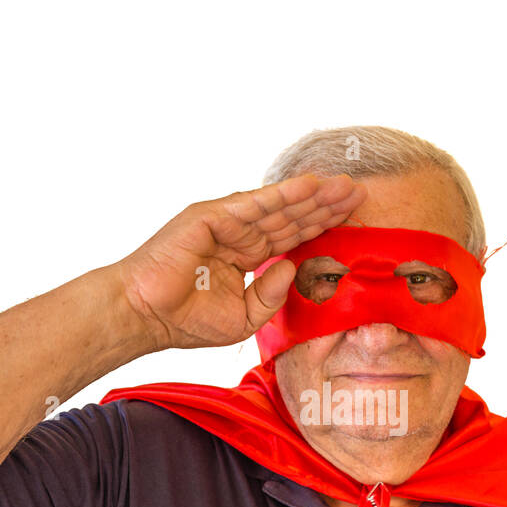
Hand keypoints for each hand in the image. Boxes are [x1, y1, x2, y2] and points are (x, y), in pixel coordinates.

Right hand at [113, 173, 366, 351]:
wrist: (146, 316)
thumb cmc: (186, 320)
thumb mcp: (243, 317)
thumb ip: (271, 295)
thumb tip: (294, 266)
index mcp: (246, 256)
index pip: (292, 237)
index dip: (322, 226)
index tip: (354, 217)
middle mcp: (239, 234)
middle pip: (292, 216)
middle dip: (326, 205)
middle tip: (361, 192)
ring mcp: (225, 222)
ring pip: (278, 206)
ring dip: (312, 195)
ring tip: (344, 186)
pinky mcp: (211, 216)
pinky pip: (254, 204)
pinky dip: (282, 193)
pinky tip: (310, 186)